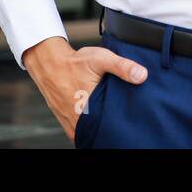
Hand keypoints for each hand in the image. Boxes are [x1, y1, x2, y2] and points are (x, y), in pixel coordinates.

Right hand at [23, 36, 148, 141]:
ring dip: (98, 126)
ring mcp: (71, 123)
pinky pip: (80, 131)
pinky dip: (88, 127)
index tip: (127, 118)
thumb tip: (141, 76)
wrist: (49, 63)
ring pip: (89, 132)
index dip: (120, 124)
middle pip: (100, 130)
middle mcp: (78, 120)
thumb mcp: (101, 59)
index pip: (110, 126)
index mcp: (88, 109)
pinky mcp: (66, 122)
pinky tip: (96, 118)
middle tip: (119, 116)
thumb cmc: (73, 62)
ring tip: (108, 117)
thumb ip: (122, 66)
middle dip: (110, 125)